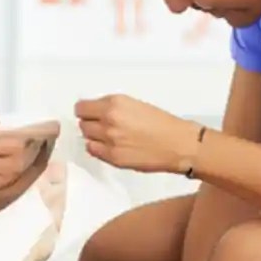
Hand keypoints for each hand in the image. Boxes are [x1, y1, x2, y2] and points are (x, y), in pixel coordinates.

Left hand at [74, 94, 199, 173]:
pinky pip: (93, 150)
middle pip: (82, 122)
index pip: (81, 107)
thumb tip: (95, 112)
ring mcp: (109, 140)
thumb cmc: (163, 124)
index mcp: (115, 103)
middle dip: (90, 123)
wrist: (179, 145)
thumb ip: (112, 107)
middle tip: (103, 125)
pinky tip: (111, 146)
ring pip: (86, 136)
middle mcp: (109, 120)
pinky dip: (98, 148)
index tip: (89, 113)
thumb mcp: (134, 105)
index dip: (86, 111)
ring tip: (110, 136)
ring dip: (94, 136)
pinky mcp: (113, 157)